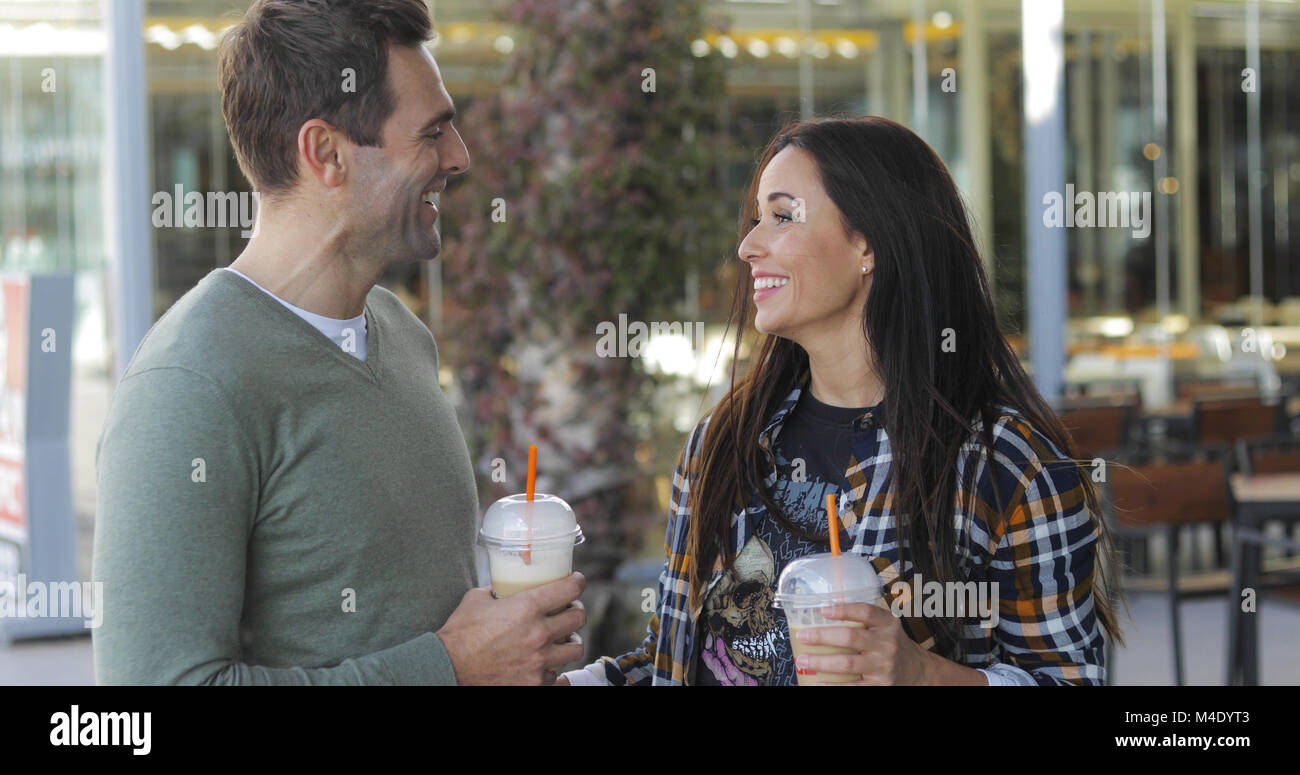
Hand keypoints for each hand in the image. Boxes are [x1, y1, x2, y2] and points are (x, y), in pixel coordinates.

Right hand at [437, 572, 586, 685]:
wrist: (449, 667)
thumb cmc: (461, 633)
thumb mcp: (477, 599)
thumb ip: (497, 590)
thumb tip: (503, 587)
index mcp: (528, 607)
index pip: (570, 589)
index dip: (578, 582)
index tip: (577, 582)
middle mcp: (539, 633)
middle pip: (579, 618)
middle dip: (576, 610)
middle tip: (568, 610)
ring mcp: (539, 661)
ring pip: (576, 648)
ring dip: (570, 641)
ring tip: (562, 639)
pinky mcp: (534, 683)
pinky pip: (557, 674)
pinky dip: (552, 667)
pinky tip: (543, 663)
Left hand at [794, 601, 930, 685]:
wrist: (918, 671)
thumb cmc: (892, 644)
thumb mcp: (886, 626)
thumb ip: (864, 619)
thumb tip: (821, 612)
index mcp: (887, 623)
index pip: (865, 611)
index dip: (843, 609)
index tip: (822, 609)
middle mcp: (887, 643)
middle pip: (850, 637)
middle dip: (822, 636)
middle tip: (802, 636)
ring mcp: (884, 666)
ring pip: (848, 663)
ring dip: (821, 662)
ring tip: (803, 660)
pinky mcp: (880, 686)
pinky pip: (853, 687)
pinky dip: (833, 687)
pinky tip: (818, 684)